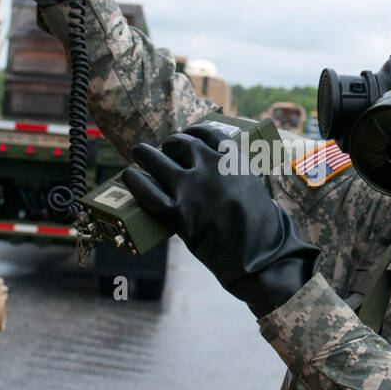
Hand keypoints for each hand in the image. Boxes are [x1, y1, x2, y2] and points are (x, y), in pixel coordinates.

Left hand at [122, 123, 320, 316]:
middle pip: (181, 144)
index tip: (189, 135)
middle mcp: (211, 167)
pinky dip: (135, 182)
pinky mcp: (177, 213)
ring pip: (159, 161)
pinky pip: (148, 192)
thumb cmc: (262, 228)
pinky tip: (128, 176)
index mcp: (234, 160)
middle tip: (166, 150)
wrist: (258, 257)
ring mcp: (192, 189)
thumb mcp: (255, 189)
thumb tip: (218, 172)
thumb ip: (236, 176)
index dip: (194, 132)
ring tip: (139, 152)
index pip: (208, 133)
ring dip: (146, 154)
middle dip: (171, 144)